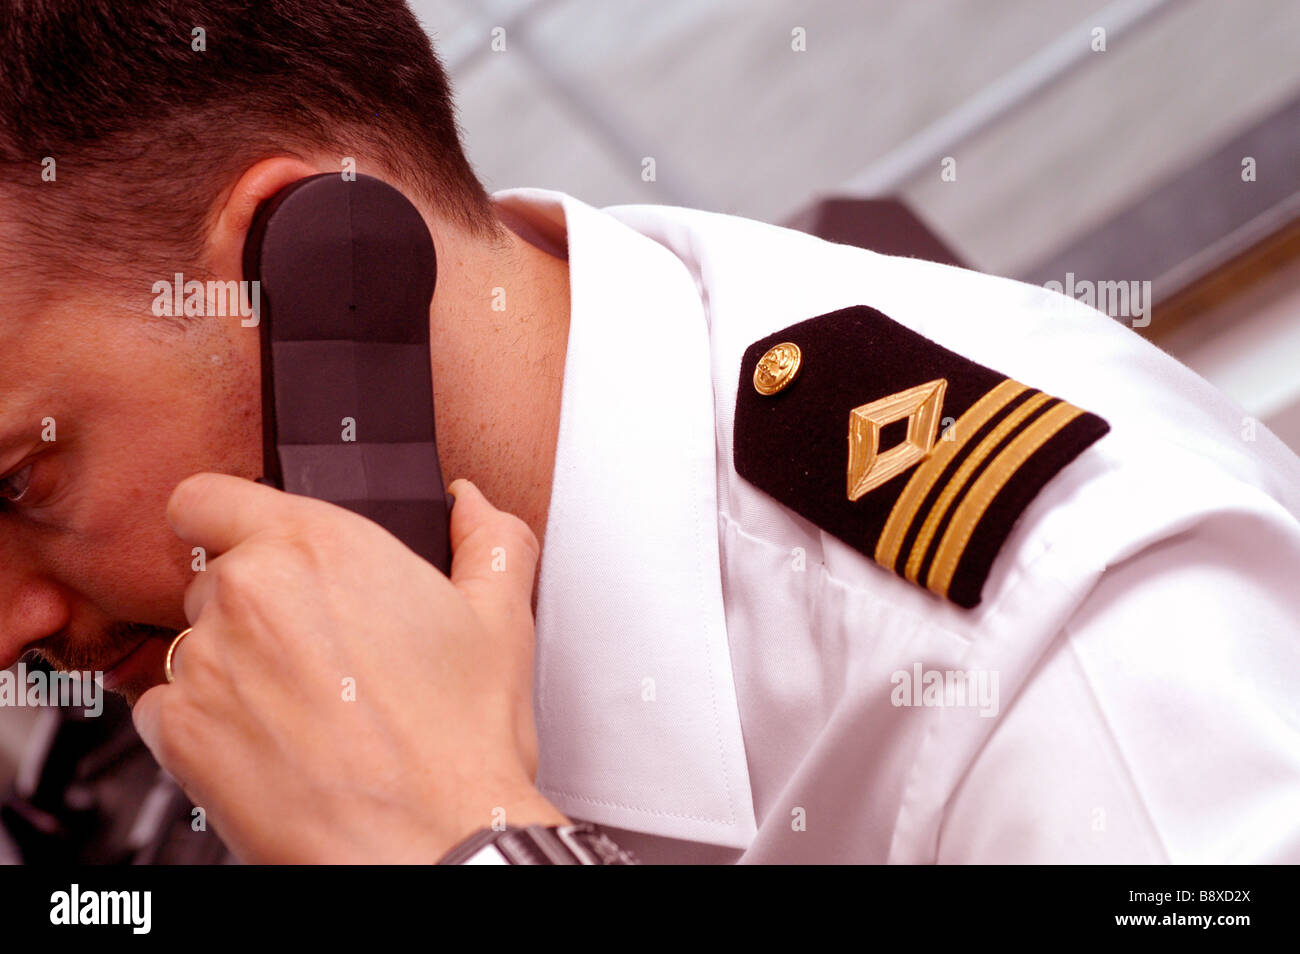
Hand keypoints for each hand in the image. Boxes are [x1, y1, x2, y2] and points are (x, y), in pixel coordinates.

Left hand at [132, 473, 566, 862]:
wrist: (434, 842)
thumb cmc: (461, 739)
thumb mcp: (503, 619)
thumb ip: (489, 539)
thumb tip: (473, 507)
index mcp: (319, 546)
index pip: (208, 495)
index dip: (224, 515)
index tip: (237, 537)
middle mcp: (250, 593)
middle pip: (214, 577)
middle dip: (256, 605)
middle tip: (316, 649)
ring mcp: (207, 663)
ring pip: (191, 643)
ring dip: (231, 664)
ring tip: (301, 705)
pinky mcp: (180, 733)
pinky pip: (165, 708)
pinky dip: (204, 722)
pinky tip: (268, 742)